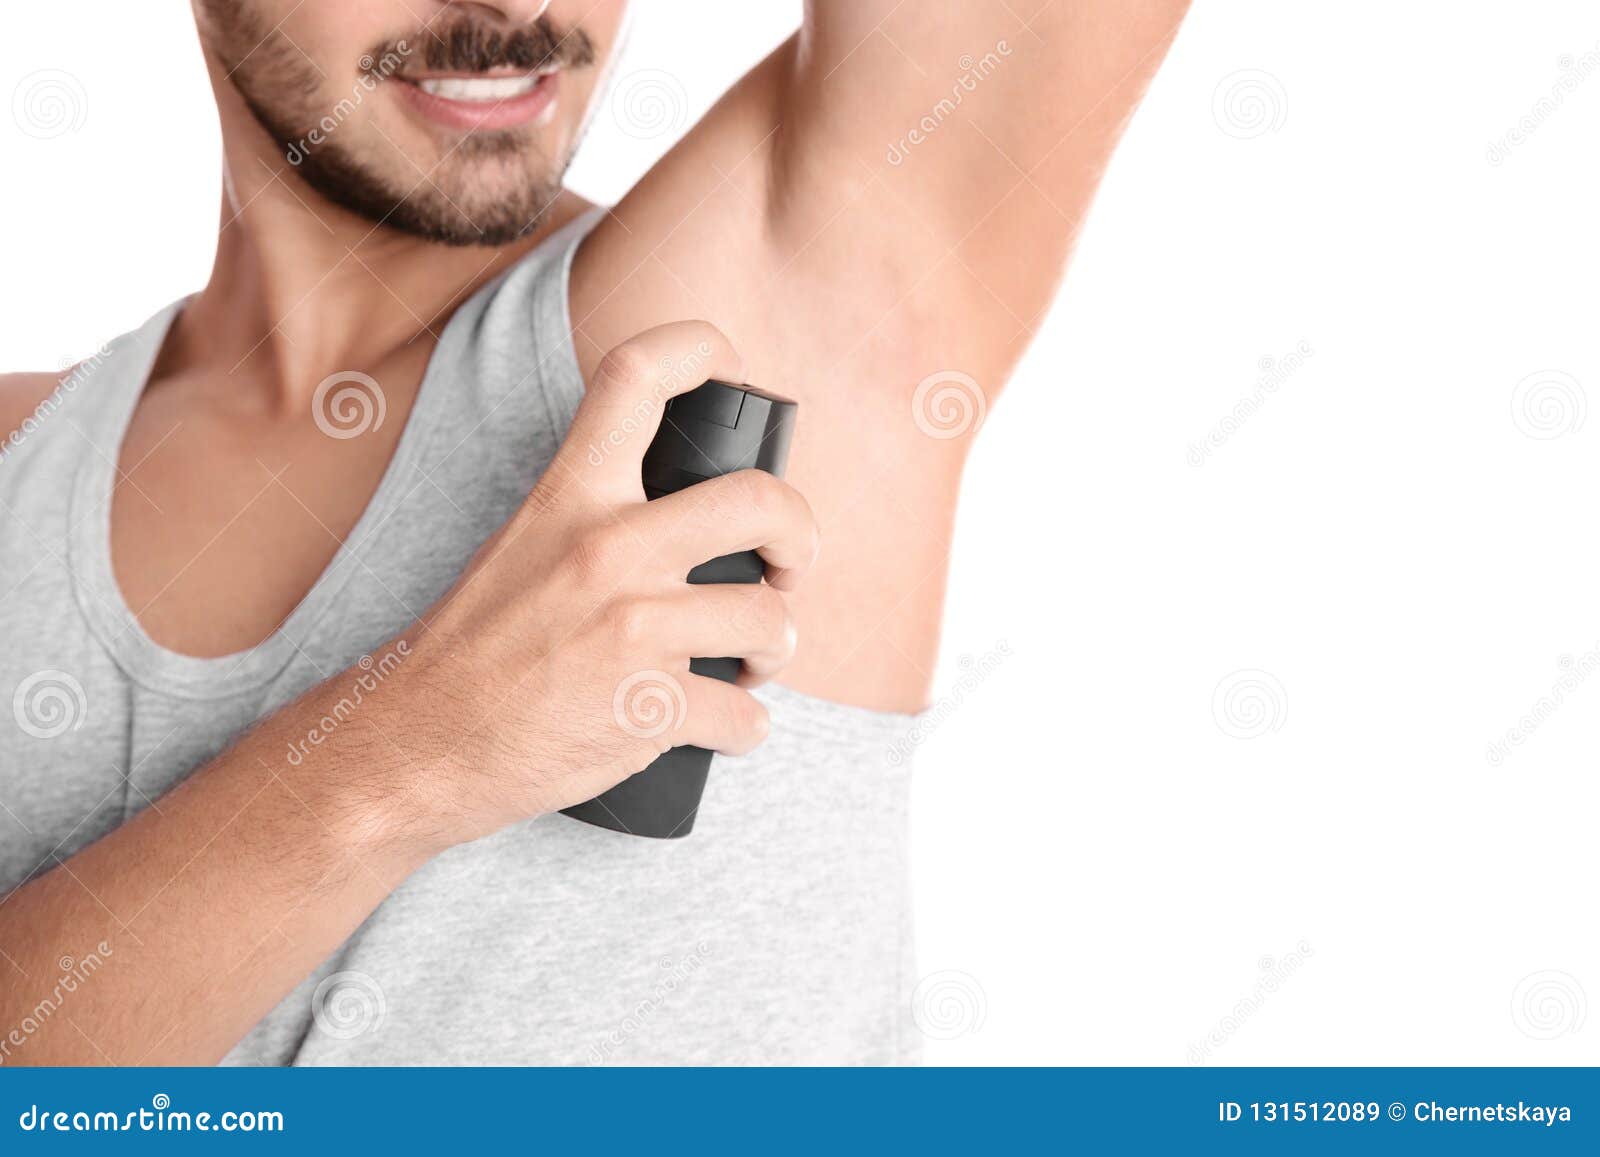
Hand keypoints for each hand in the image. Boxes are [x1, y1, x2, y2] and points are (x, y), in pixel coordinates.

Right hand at [365, 321, 816, 847]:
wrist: (416, 746)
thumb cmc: (469, 651)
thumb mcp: (520, 546)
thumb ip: (592, 517)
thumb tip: (683, 520)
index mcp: (571, 497)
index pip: (639, 375)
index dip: (704, 348)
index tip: (736, 373)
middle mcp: (608, 550)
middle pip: (760, 502)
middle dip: (799, 536)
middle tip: (789, 564)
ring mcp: (633, 629)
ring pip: (770, 620)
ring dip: (777, 647)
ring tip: (753, 662)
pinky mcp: (649, 709)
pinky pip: (745, 716)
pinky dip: (746, 727)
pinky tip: (724, 724)